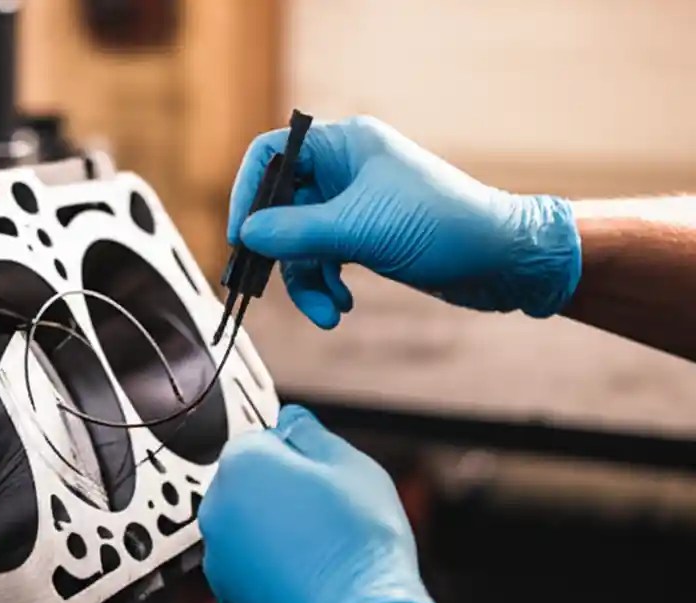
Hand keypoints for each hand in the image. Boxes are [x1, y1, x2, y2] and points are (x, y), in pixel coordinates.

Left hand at [199, 405, 444, 602]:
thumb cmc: (356, 545)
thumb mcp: (349, 464)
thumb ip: (309, 432)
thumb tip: (290, 421)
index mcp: (241, 465)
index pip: (259, 440)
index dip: (296, 455)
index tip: (320, 473)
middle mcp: (217, 507)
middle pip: (248, 484)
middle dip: (281, 491)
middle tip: (325, 512)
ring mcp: (218, 554)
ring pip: (247, 526)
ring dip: (275, 529)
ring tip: (319, 547)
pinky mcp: (228, 594)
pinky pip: (249, 563)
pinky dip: (270, 565)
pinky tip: (307, 574)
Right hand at [228, 116, 580, 327]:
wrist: (504, 261)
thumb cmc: (443, 228)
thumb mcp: (359, 230)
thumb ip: (296, 233)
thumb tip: (247, 236)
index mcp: (345, 145)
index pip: (271, 154)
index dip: (248, 194)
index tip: (242, 237)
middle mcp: (346, 168)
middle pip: (280, 205)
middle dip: (279, 252)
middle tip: (264, 285)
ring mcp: (354, 203)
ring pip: (301, 240)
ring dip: (306, 280)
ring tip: (325, 313)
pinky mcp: (366, 234)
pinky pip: (324, 257)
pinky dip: (325, 284)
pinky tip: (340, 308)